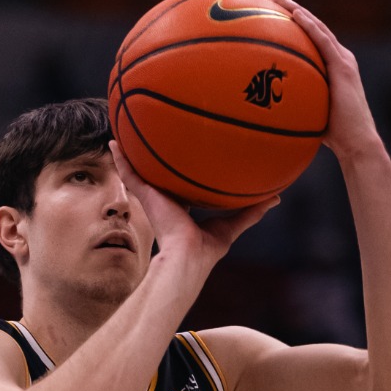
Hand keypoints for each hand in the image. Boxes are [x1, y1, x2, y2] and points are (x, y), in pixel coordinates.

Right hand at [109, 141, 277, 275]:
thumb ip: (251, 212)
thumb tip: (276, 198)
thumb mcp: (232, 225)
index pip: (180, 186)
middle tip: (153, 137)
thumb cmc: (207, 247)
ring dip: (132, 154)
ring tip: (125, 134)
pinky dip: (121, 159)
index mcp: (182, 209)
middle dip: (154, 159)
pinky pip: (129, 174)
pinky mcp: (145, 197)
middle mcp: (166, 201)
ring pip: (139, 172)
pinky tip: (114, 143)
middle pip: (158, 176)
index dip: (181, 173)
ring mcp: (153, 198)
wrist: (187, 256)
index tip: (186, 157)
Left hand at [261, 0, 382, 159]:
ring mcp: (343, 61)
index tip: (269, 11)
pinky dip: (309, 25)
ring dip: (295, 10)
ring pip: (316, 27)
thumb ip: (294, 103)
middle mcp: (339, 58)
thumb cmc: (334, 136)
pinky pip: (323, 40)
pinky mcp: (344, 67)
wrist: (357, 143)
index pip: (309, 38)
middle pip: (311, 26)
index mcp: (332, 67)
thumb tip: (266, 108)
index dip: (290, 22)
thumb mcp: (309, 113)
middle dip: (288, 8)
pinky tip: (294, 14)